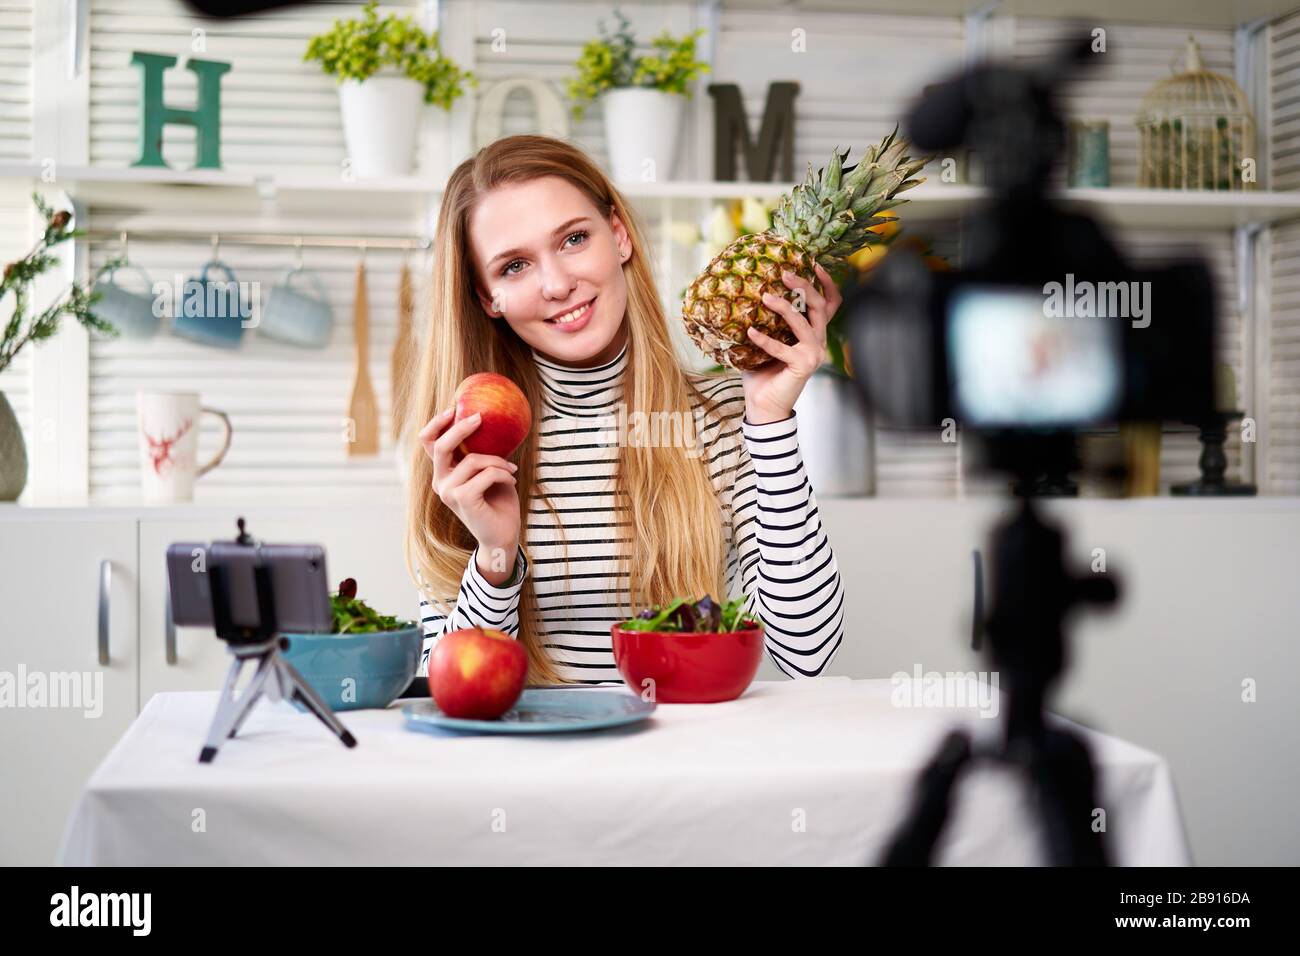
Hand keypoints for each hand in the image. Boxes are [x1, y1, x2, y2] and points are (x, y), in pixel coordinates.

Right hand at [420, 409, 520, 570]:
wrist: (503, 534)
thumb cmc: (498, 501)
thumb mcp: (488, 471)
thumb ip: (480, 453)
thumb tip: (489, 420)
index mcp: (443, 473)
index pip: (427, 443)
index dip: (436, 423)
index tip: (454, 408)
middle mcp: (440, 482)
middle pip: (441, 446)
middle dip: (461, 428)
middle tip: (481, 418)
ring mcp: (448, 492)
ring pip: (473, 460)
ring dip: (498, 461)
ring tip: (511, 470)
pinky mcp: (461, 499)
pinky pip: (486, 474)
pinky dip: (503, 474)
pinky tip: (511, 481)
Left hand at [741, 262, 841, 424]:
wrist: (764, 405)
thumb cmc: (763, 373)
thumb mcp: (766, 341)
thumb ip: (767, 320)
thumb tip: (749, 293)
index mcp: (813, 334)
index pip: (830, 304)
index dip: (826, 282)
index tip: (813, 263)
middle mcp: (818, 342)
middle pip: (820, 306)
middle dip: (804, 286)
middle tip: (784, 273)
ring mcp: (814, 354)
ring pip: (804, 322)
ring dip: (784, 307)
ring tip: (765, 297)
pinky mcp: (803, 366)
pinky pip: (783, 347)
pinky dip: (765, 339)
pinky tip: (750, 331)